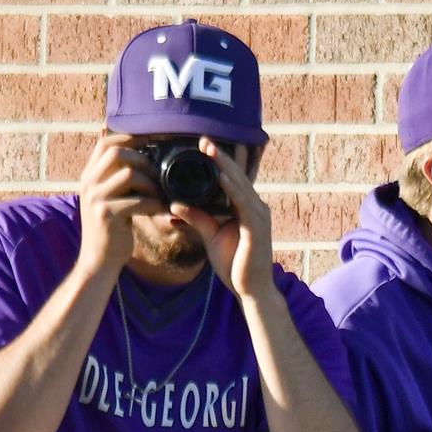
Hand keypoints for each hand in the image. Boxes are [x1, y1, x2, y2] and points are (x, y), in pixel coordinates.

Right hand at [76, 131, 155, 279]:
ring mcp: (96, 199)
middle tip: (157, 176)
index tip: (151, 142)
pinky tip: (162, 211)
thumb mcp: (109, 199)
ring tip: (159, 196)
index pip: (105, 144)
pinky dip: (155, 204)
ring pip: (129, 174)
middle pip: (117, 153)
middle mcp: (88, 184)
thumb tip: (141, 155)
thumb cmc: (111, 229)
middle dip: (143, 160)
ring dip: (151, 183)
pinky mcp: (107, 216)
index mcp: (88, 177)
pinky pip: (138, 201)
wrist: (98, 261)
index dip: (130, 138)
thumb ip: (117, 179)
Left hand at [171, 138, 273, 301]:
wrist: (251, 291)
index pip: (231, 180)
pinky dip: (233, 190)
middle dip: (220, 158)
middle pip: (236, 177)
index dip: (218, 162)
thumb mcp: (210, 236)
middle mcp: (255, 208)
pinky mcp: (257, 229)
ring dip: (225, 167)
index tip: (201, 147)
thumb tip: (173, 205)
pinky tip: (222, 178)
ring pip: (240, 186)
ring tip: (210, 151)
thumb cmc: (234, 265)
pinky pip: (244, 205)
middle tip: (203, 140)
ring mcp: (258, 217)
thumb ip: (196, 218)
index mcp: (245, 208)